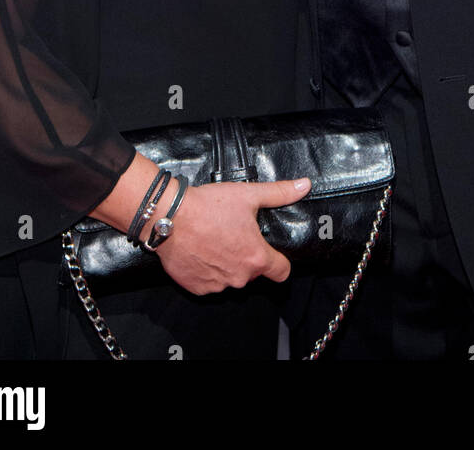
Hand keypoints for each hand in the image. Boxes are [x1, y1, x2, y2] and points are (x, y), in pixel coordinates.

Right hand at [157, 177, 310, 294]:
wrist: (169, 216)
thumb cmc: (209, 206)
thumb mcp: (248, 195)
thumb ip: (280, 193)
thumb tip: (304, 186)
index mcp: (256, 257)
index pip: (282, 272)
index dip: (280, 261)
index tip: (272, 253)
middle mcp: (239, 276)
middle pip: (253, 272)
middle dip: (247, 256)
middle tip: (234, 234)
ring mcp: (218, 285)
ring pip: (231, 277)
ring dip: (227, 264)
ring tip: (215, 240)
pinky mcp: (198, 288)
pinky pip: (210, 283)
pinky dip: (208, 270)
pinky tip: (201, 251)